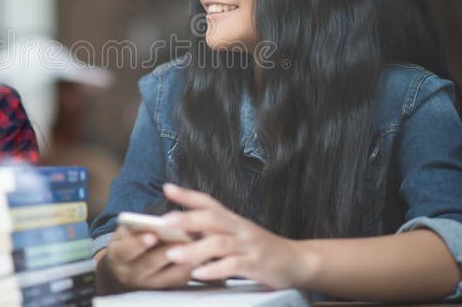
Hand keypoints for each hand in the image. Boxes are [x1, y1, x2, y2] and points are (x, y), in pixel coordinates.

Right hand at [97, 224, 194, 292]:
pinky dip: (190, 269)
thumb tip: (157, 221)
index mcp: (118, 256)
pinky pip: (179, 281)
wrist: (122, 271)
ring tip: (197, 246)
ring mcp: (149, 285)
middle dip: (167, 251)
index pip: (127, 251)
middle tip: (182, 239)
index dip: (139, 243)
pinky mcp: (165, 289)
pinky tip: (201, 256)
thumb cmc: (127, 243)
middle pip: (150, 264)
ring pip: (169, 276)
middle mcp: (132, 274)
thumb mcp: (124, 233)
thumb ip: (136, 226)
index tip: (153, 234)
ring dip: (184, 261)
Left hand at [161, 183, 317, 288]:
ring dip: (194, 249)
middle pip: (212, 218)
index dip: (188, 194)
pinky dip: (214, 269)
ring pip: (219, 243)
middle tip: (165, 222)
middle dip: (187, 218)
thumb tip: (184, 231)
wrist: (296, 261)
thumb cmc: (261, 249)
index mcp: (233, 220)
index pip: (209, 202)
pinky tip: (199, 273)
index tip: (167, 188)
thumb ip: (214, 233)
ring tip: (173, 254)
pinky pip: (233, 265)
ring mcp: (248, 245)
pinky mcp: (256, 264)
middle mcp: (240, 228)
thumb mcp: (237, 236)